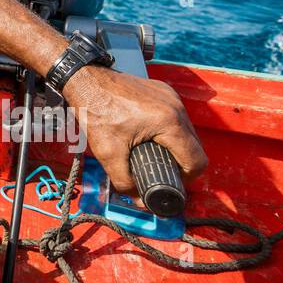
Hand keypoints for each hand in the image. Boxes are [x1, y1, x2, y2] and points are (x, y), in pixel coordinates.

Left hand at [62, 65, 208, 194]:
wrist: (85, 79)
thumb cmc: (95, 111)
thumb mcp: (109, 154)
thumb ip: (125, 182)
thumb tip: (141, 202)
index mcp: (169, 122)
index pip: (197, 160)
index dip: (186, 178)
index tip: (170, 182)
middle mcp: (176, 107)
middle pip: (194, 147)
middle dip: (180, 164)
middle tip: (160, 171)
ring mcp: (171, 97)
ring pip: (186, 132)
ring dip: (175, 147)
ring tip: (154, 154)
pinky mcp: (163, 91)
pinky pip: (175, 117)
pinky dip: (167, 130)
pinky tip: (149, 136)